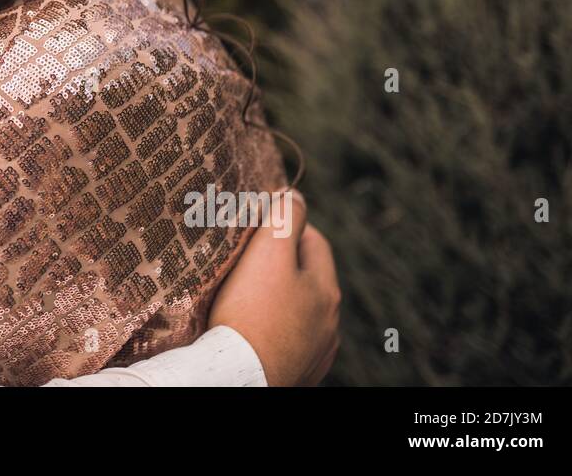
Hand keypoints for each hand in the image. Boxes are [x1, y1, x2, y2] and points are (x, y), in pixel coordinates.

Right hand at [208, 191, 340, 385]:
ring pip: (300, 312)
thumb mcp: (268, 252)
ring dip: (281, 300)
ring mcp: (315, 351)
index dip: (289, 226)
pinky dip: (274, 330)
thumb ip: (285, 217)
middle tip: (249, 259)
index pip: (314, 241)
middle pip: (309, 279)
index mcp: (327, 289)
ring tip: (247, 295)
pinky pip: (289, 341)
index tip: (261, 224)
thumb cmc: (252, 312)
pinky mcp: (297, 372)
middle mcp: (329, 322)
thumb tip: (296, 194)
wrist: (242, 377)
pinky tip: (253, 330)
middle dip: (284, 264)